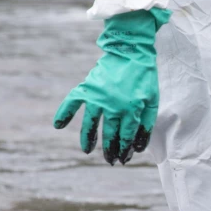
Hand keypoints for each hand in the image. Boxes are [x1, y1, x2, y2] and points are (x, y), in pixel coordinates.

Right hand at [54, 8, 169, 163]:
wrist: (131, 50)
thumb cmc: (144, 76)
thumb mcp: (152, 100)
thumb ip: (146, 123)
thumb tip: (138, 147)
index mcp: (132, 109)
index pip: (126, 137)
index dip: (125, 150)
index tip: (123, 159)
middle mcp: (113, 106)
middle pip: (110, 134)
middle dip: (110, 150)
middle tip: (110, 160)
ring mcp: (98, 97)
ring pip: (90, 124)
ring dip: (87, 139)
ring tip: (87, 151)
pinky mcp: (87, 87)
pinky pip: (72, 102)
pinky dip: (63, 112)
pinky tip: (58, 125)